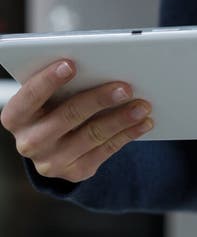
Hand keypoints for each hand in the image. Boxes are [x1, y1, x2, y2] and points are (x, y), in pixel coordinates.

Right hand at [0, 59, 153, 182]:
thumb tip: (98, 68)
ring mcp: (52, 162)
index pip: (31, 96)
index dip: (50, 80)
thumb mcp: (44, 99)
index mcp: (15, 117)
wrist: (51, 148)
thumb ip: (59, 86)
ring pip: (92, 135)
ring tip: (142, 106)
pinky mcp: (75, 172)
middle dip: (99, 99)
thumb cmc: (49, 110)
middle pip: (68, 116)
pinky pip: (106, 151)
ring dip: (121, 119)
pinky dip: (127, 135)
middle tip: (125, 88)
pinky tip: (142, 123)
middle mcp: (30, 142)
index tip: (71, 64)